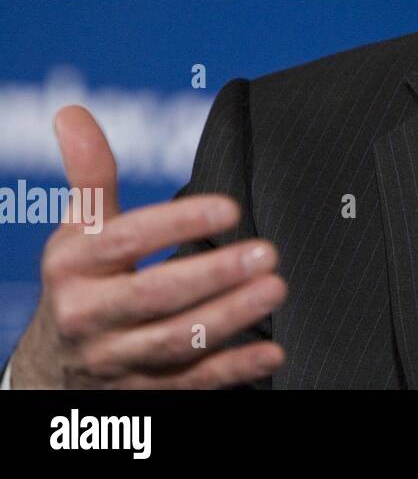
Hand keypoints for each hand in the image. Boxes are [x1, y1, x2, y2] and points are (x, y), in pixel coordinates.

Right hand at [9, 105, 285, 387]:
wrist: (52, 366)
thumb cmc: (81, 281)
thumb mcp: (79, 230)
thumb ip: (90, 175)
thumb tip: (74, 114)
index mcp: (76, 266)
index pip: (128, 240)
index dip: (178, 223)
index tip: (229, 207)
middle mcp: (90, 316)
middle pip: (155, 296)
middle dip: (213, 275)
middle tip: (266, 252)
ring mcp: (117, 359)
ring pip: (175, 343)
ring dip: (230, 317)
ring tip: (275, 288)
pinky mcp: (144, 393)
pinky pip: (192, 384)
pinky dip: (233, 370)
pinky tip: (271, 351)